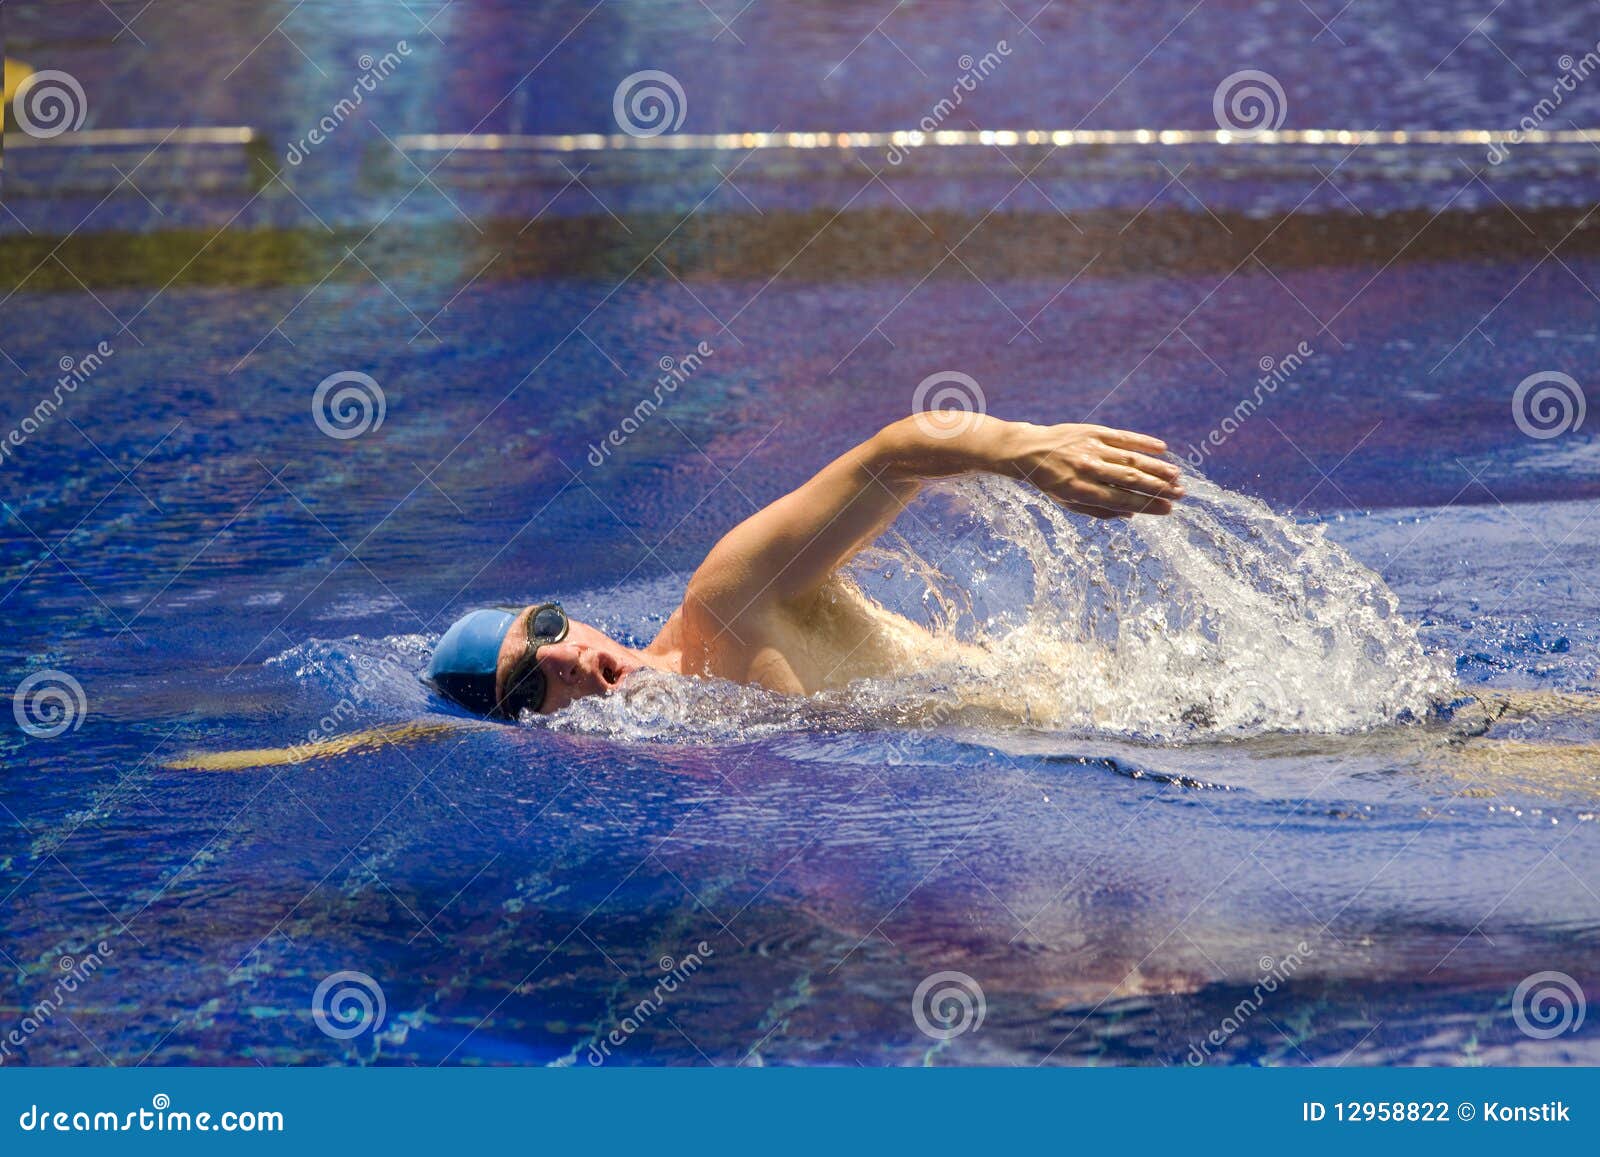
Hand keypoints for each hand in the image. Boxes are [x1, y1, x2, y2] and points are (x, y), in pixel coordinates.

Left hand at [1007, 423, 1184, 517]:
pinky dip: (1143, 442)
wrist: (1029, 451)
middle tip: (1180, 494)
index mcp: (1079, 491)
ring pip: (1130, 458)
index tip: (1168, 509)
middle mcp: (1087, 469)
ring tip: (1176, 476)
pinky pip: (1123, 437)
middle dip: (1158, 488)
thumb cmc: (1051, 482)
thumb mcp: (1068, 503)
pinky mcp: (1093, 431)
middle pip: (1130, 479)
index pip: (1121, 499)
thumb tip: (1131, 513)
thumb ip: (1099, 510)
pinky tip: (1161, 449)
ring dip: (1156, 467)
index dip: (1147, 505)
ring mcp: (1091, 448)